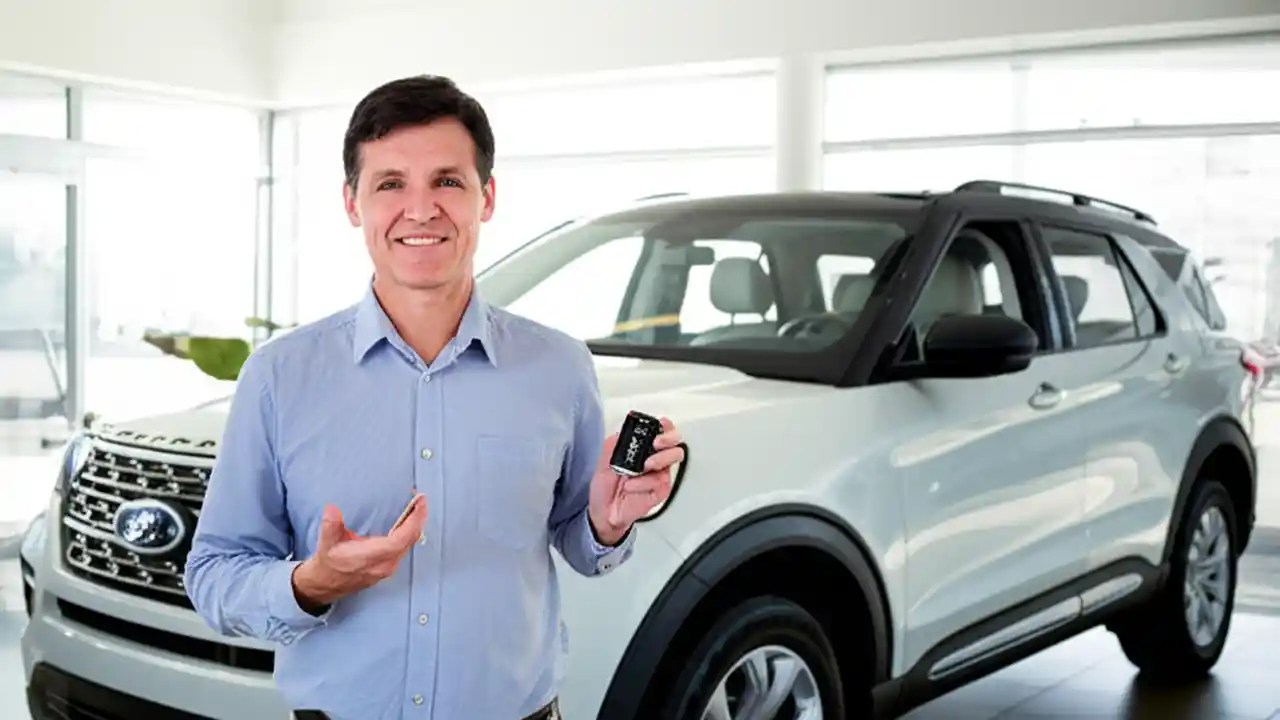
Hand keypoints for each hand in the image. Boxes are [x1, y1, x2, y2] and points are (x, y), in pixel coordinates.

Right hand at [291, 494, 427, 612]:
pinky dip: (409, 534)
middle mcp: (384, 565)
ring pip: (408, 545)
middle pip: (409, 540)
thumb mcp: (325, 543)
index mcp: (370, 558)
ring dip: (415, 526)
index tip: (420, 504)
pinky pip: (404, 549)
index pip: (400, 540)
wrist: (325, 585)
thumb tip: (332, 510)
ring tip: (417, 507)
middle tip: (420, 500)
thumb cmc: (328, 564)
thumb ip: (330, 526)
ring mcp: (387, 568)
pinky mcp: (388, 568)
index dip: (413, 522)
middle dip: (418, 519)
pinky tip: (409, 522)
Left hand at [589, 417, 684, 545]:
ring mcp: (660, 474)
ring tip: (643, 467)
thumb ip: (616, 442)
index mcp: (643, 447)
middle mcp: (655, 458)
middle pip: (676, 441)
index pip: (663, 430)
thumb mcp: (605, 457)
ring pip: (674, 458)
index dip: (664, 426)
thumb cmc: (606, 485)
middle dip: (668, 439)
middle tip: (656, 444)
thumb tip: (627, 430)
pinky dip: (644, 483)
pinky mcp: (661, 490)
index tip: (658, 427)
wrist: (604, 510)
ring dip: (659, 459)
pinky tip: (631, 487)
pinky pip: (661, 480)